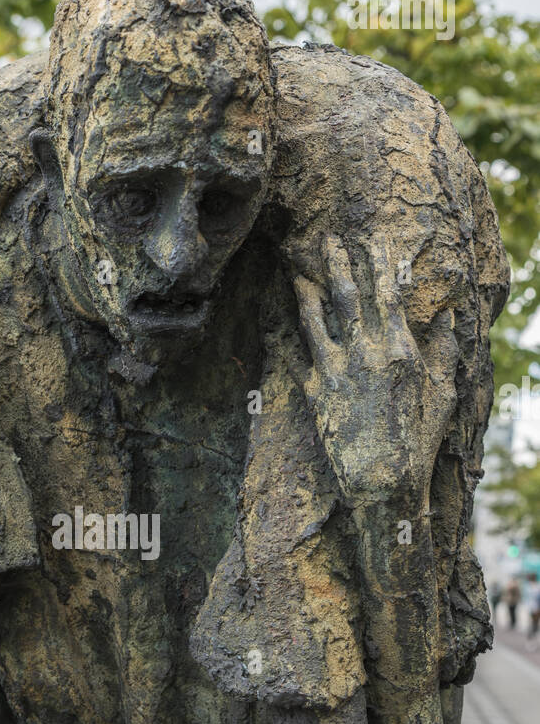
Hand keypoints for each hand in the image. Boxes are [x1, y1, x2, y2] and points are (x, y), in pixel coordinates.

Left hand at [287, 234, 457, 509]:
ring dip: (305, 292)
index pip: (386, 294)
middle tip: (327, 241)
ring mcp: (334, 372)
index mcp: (398, 350)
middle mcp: (364, 354)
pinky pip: (294, 357)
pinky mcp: (313, 394)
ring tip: (298, 274)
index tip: (371, 241)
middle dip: (337, 263)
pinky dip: (283, 338)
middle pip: (347, 297)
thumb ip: (446, 352)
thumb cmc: (417, 442)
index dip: (378, 264)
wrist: (381, 483)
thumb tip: (450, 316)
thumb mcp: (442, 395)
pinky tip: (275, 323)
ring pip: (314, 320)